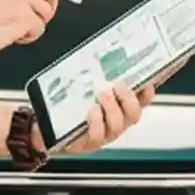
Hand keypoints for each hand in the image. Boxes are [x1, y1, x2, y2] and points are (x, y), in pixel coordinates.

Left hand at [32, 79, 162, 155]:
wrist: (46, 128)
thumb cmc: (69, 105)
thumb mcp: (85, 87)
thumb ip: (95, 75)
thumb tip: (101, 50)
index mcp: (119, 109)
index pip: (141, 101)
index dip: (147, 93)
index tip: (146, 82)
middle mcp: (116, 123)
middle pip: (134, 115)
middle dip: (129, 99)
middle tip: (118, 86)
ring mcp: (104, 135)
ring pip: (118, 126)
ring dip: (112, 108)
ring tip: (103, 94)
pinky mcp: (89, 143)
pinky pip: (97, 135)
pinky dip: (96, 122)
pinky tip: (91, 111)